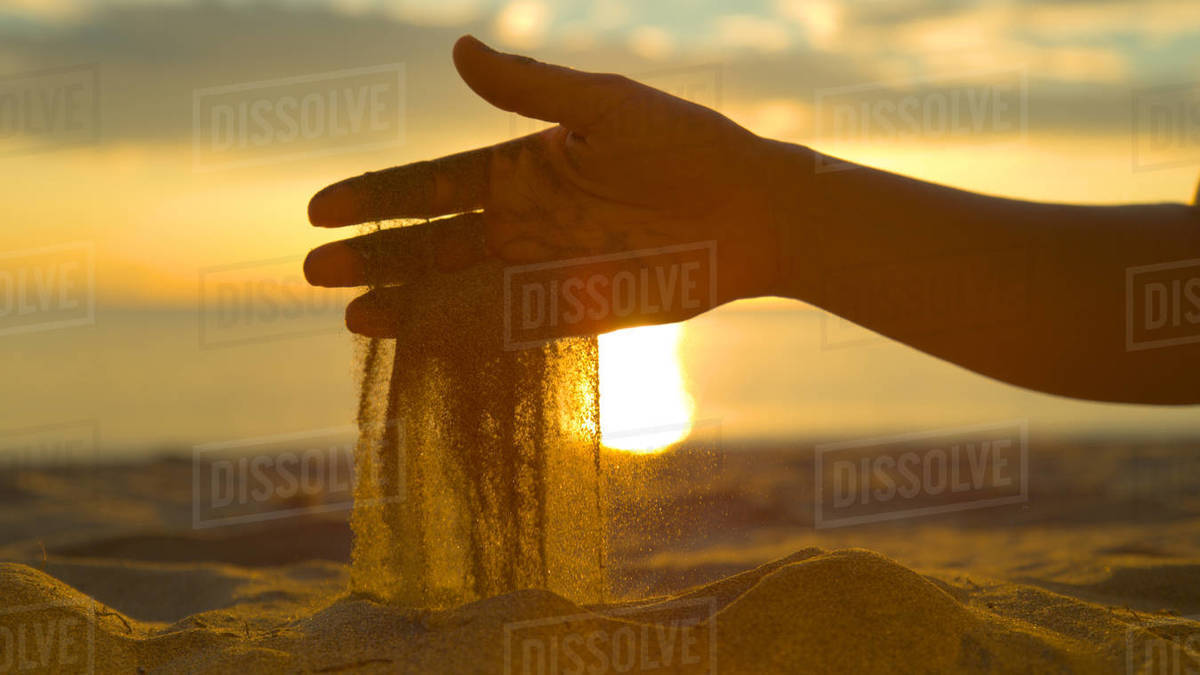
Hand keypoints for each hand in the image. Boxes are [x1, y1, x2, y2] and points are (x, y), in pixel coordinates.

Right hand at [304, 35, 778, 337]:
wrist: (754, 213)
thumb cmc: (687, 148)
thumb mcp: (605, 107)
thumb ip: (530, 90)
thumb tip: (458, 47)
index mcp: (523, 168)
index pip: (433, 185)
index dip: (378, 196)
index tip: (321, 208)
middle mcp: (524, 222)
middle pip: (433, 243)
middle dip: (375, 255)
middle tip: (314, 269)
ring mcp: (544, 271)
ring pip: (459, 291)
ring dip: (406, 303)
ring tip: (350, 315)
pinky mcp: (574, 312)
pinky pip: (506, 328)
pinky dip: (460, 336)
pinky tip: (417, 342)